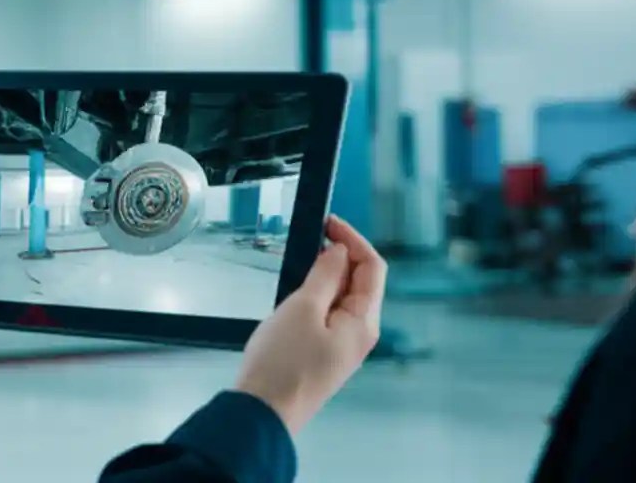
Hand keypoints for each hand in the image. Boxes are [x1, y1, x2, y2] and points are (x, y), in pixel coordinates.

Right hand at [233, 215, 386, 435]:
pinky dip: (315, 296)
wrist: (262, 413)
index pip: (372, 267)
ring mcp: (342, 346)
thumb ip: (324, 276)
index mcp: (363, 323)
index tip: (327, 222)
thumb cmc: (282, 366)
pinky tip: (294, 294)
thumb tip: (338, 252)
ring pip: (342, 298)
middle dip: (338, 255)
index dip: (352, 239)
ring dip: (324, 275)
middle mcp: (359, 334)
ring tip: (298, 264)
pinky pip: (327, 315)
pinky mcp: (323, 353)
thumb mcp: (302, 308)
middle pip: (360, 282)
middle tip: (310, 237)